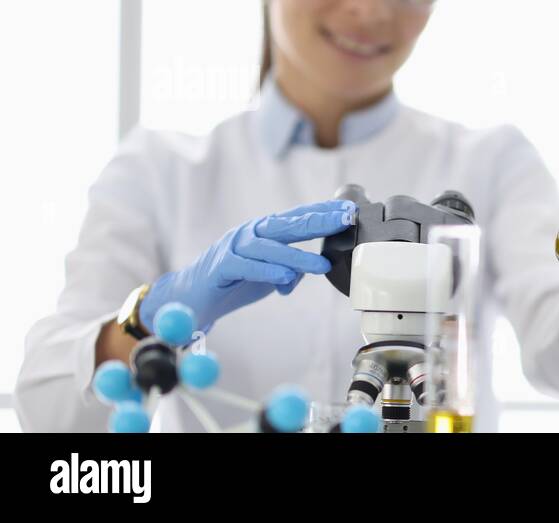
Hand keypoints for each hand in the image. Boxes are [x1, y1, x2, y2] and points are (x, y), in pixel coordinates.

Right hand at [139, 200, 356, 333]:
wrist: (191, 297)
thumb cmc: (235, 282)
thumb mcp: (270, 274)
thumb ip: (291, 269)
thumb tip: (311, 270)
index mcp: (265, 232)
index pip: (298, 218)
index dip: (324, 212)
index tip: (351, 210)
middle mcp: (251, 233)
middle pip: (287, 224)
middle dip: (318, 221)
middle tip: (344, 220)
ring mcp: (234, 247)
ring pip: (269, 247)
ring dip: (297, 255)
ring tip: (321, 265)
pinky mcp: (221, 267)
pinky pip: (246, 267)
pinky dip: (266, 271)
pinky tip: (286, 278)